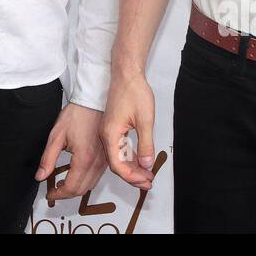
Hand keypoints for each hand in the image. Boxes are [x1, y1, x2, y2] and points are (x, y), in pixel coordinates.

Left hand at [35, 102, 106, 200]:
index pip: (71, 187)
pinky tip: (75, 175)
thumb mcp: (56, 135)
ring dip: (76, 189)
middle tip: (54, 190)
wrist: (93, 101)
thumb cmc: (77, 114)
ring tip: (62, 184)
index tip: (49, 193)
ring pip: (90, 185)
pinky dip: (85, 181)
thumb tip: (40, 176)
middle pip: (81, 190)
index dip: (58, 194)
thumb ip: (48, 159)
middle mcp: (97, 163)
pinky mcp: (107, 157)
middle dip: (66, 194)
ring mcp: (104, 161)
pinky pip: (96, 177)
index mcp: (84, 159)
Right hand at [100, 71, 155, 189]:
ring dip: (132, 167)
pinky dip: (130, 156)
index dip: (131, 176)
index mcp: (110, 134)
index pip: (117, 164)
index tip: (145, 180)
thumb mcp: (144, 120)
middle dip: (132, 175)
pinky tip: (140, 160)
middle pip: (117, 163)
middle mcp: (106, 134)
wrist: (127, 73)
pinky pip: (119, 147)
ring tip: (147, 174)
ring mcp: (109, 130)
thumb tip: (146, 164)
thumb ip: (145, 144)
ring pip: (118, 156)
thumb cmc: (134, 91)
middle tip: (148, 182)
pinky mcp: (113, 126)